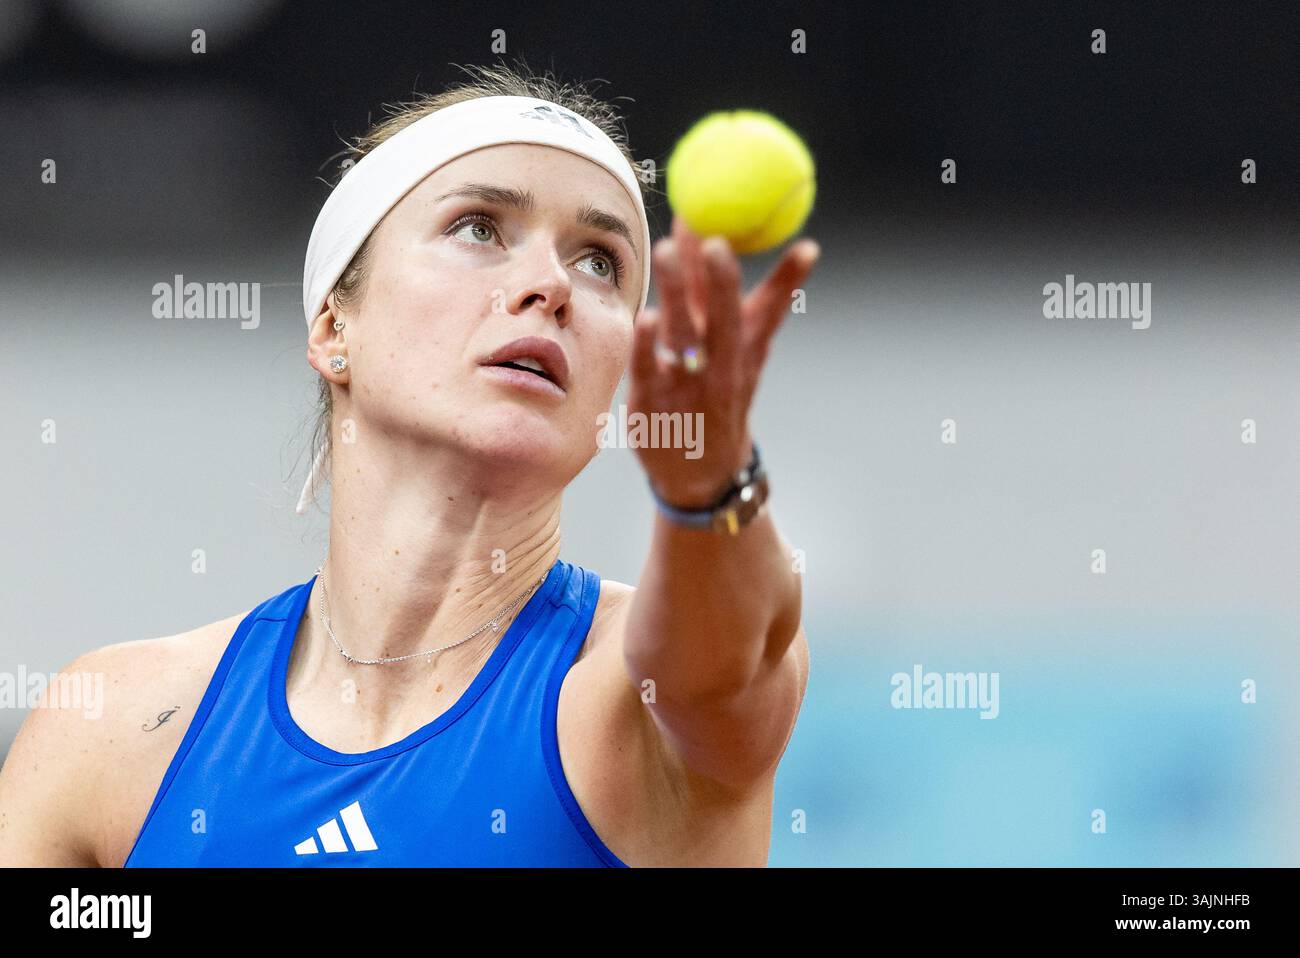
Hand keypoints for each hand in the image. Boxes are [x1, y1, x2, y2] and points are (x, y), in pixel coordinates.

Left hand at [629, 214, 819, 508]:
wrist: (700, 473)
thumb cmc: (718, 394)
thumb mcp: (744, 353)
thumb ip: (737, 295)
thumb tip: (752, 235)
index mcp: (746, 352)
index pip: (769, 310)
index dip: (787, 280)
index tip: (805, 248)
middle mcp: (721, 368)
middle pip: (725, 319)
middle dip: (722, 280)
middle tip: (717, 238)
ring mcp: (686, 387)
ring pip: (683, 336)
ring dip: (677, 294)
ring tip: (670, 251)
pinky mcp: (650, 403)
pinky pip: (647, 370)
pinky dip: (647, 347)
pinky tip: (645, 319)